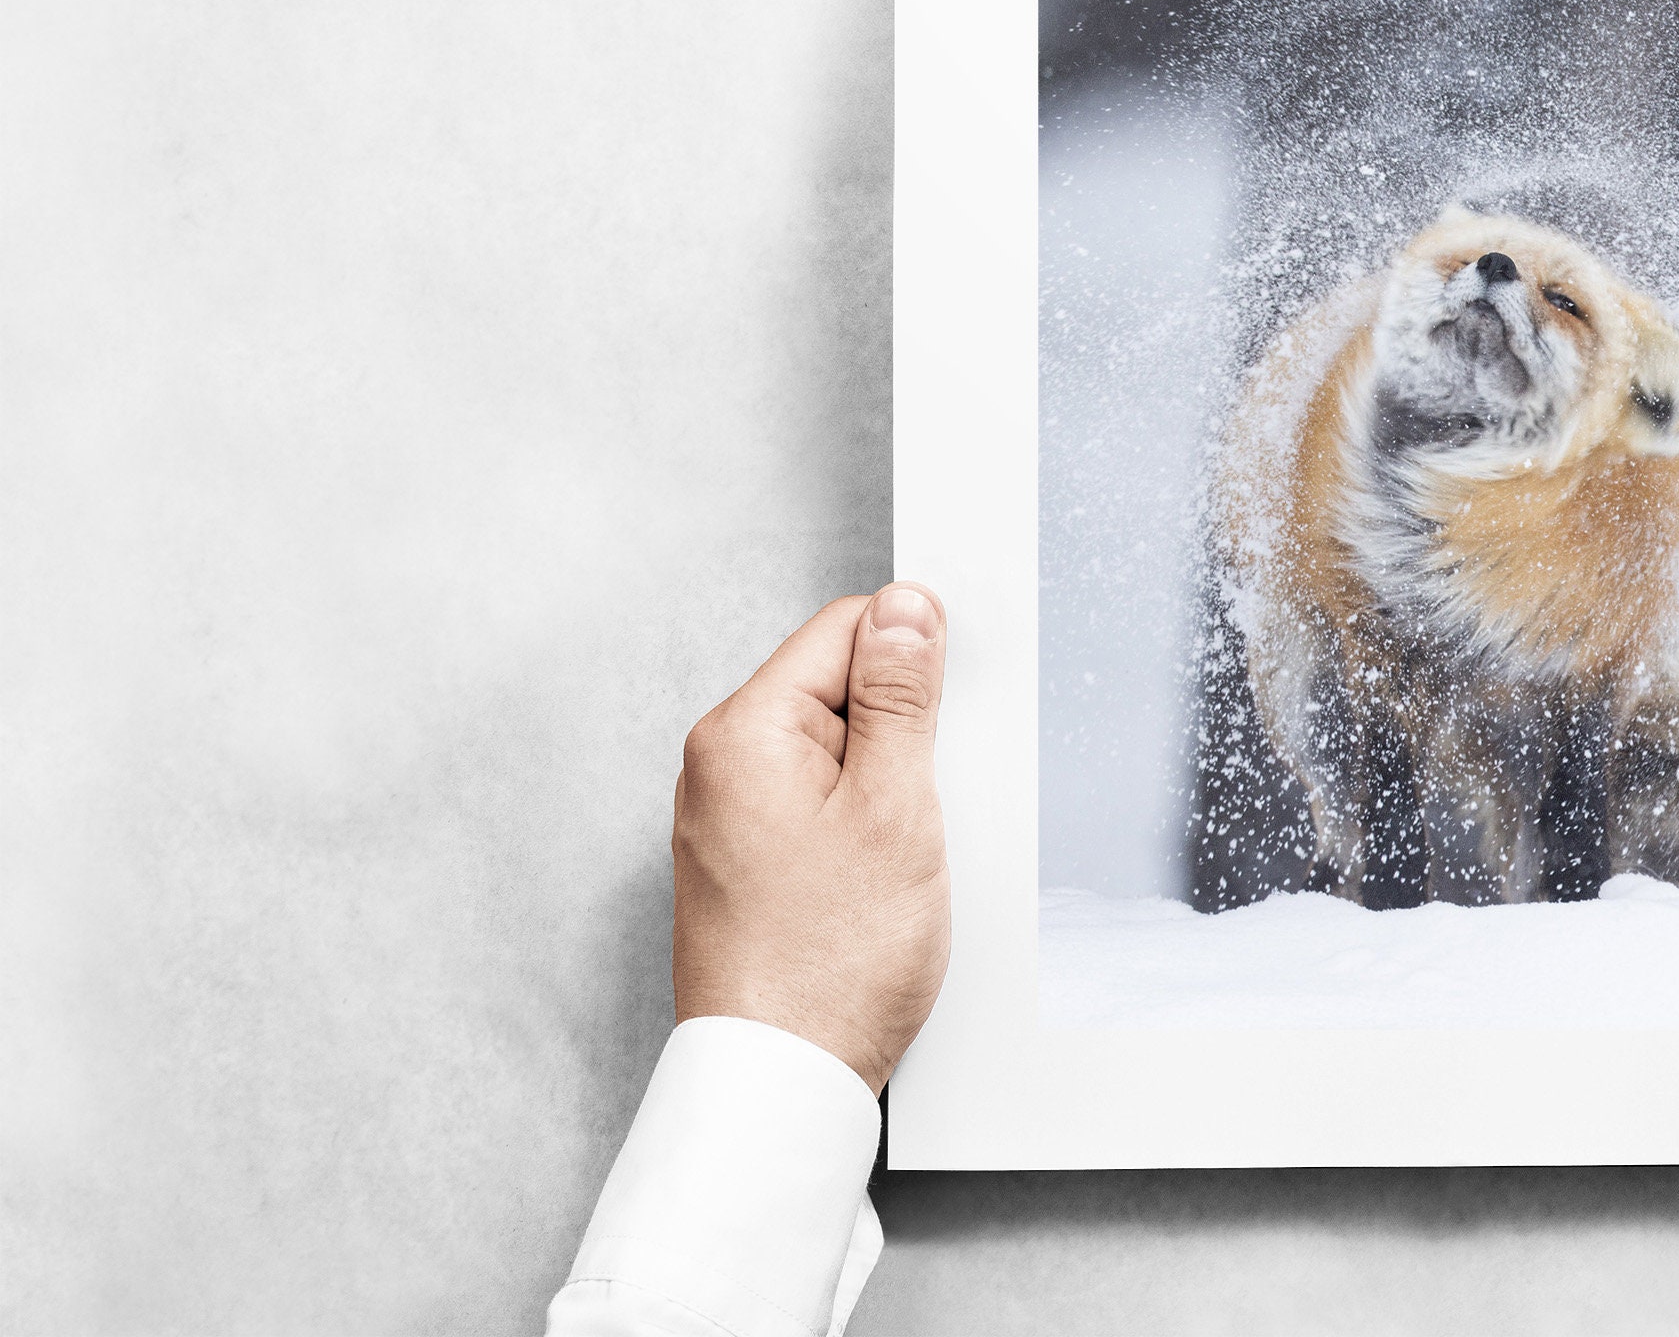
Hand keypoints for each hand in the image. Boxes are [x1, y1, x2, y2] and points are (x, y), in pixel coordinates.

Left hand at [671, 584, 952, 1095]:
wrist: (785, 1081)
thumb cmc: (831, 965)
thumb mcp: (894, 807)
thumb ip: (901, 696)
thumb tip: (906, 606)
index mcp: (744, 733)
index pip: (845, 630)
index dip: (914, 660)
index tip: (949, 716)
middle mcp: (722, 767)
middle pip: (839, 691)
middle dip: (903, 733)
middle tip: (924, 804)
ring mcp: (731, 819)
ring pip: (838, 754)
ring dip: (889, 788)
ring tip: (901, 856)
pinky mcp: (750, 865)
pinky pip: (822, 808)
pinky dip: (865, 829)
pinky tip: (883, 883)